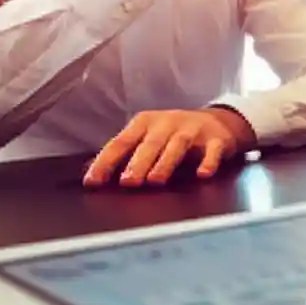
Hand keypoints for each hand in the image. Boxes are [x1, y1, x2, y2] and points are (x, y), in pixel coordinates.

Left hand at [83, 108, 256, 187]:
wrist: (218, 122)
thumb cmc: (173, 134)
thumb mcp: (146, 137)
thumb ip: (121, 153)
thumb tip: (86, 171)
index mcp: (145, 123)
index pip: (121, 142)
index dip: (106, 162)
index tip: (93, 181)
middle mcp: (168, 123)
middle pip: (151, 143)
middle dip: (138, 163)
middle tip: (128, 182)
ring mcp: (193, 130)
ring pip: (178, 145)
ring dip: (166, 163)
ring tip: (156, 180)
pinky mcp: (217, 139)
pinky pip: (213, 150)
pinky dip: (208, 162)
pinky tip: (203, 174)